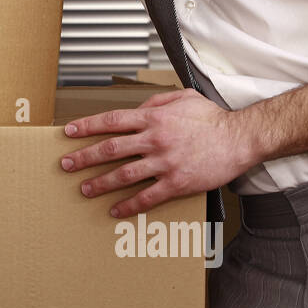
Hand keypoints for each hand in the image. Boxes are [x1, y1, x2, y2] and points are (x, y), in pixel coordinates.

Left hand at [59, 88, 255, 217]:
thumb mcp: (182, 97)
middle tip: (66, 164)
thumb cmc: (213, 118)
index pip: (112, 121)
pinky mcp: (177, 183)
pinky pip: (147, 197)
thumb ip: (156, 101)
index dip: (87, 126)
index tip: (69, 132)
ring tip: (84, 189)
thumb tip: (137, 107)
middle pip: (110, 149)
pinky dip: (129, 205)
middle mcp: (155, 139)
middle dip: (84, 157)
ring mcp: (165, 162)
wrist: (241, 138)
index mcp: (154, 117)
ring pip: (123, 175)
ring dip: (100, 183)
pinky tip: (115, 210)